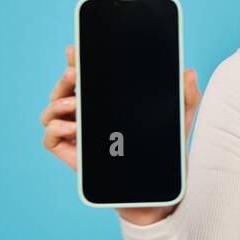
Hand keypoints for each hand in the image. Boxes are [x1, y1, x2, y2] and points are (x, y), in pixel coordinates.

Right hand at [41, 43, 201, 225]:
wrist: (160, 189)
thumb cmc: (166, 150)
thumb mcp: (179, 119)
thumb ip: (187, 95)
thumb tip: (189, 72)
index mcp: (106, 102)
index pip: (87, 77)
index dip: (76, 62)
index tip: (75, 50)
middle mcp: (87, 115)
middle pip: (63, 90)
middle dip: (64, 78)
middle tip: (75, 72)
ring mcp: (77, 135)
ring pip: (51, 111)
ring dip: (56, 103)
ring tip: (75, 103)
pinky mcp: (72, 155)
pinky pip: (50, 138)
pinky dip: (55, 129)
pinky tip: (74, 128)